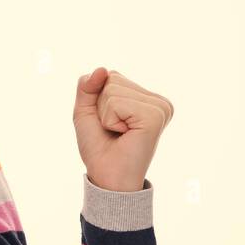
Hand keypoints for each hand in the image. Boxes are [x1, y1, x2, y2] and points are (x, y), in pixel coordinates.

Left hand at [73, 67, 172, 191]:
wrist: (107, 176)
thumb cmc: (99, 146)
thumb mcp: (86, 110)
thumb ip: (87, 86)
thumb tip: (102, 69)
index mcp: (146, 98)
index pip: (111, 75)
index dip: (98, 100)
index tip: (109, 123)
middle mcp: (157, 101)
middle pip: (112, 79)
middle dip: (101, 106)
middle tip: (113, 130)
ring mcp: (159, 107)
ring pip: (113, 89)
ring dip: (105, 115)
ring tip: (119, 133)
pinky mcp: (155, 115)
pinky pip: (116, 102)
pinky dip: (110, 119)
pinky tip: (124, 135)